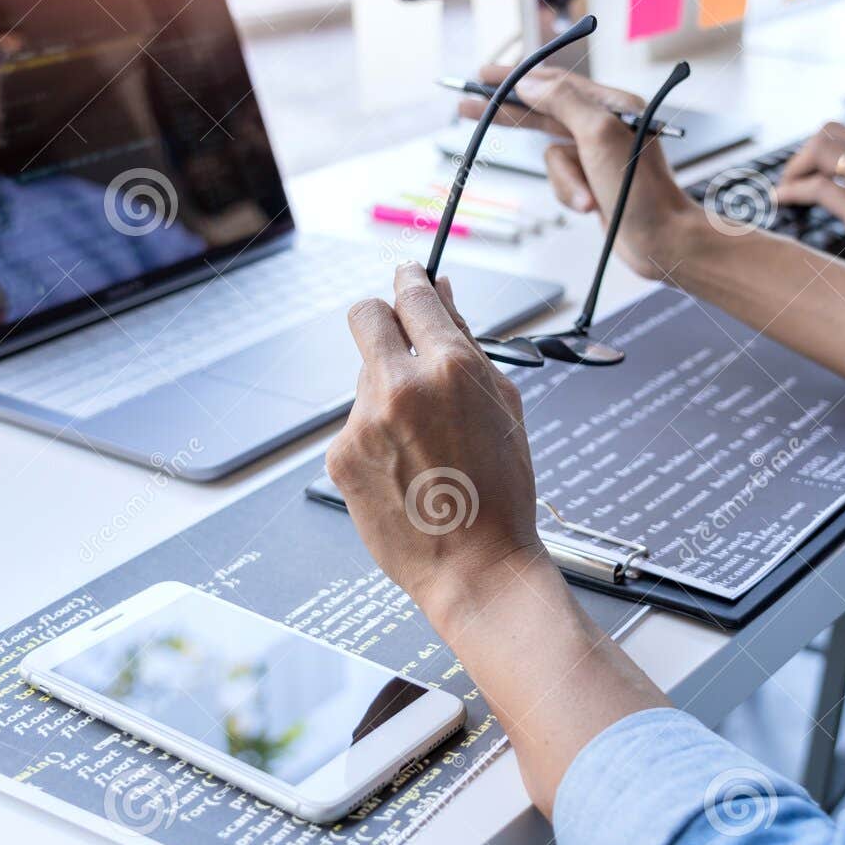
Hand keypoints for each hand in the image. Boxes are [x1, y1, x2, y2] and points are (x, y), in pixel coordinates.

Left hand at [326, 263, 556, 626]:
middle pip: (366, 315)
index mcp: (452, 367)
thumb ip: (468, 343)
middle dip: (381, 318)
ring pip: (365, 378)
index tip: (409, 278)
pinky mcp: (341, 455)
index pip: (414, 294)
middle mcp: (402, 386)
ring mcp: (364, 422)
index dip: (411, 280)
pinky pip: (356, 424)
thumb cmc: (501, 493)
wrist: (475, 567)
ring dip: (387, 392)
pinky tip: (405, 469)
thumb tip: (443, 295)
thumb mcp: (503, 406)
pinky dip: (376, 437)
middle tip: (400, 339)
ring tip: (424, 442)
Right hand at [458, 65, 699, 279]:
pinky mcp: (592, 182)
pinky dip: (570, 194)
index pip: (554, 82)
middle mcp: (605, 125)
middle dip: (510, 114)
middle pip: (544, 112)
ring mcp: (597, 155)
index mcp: (612, 104)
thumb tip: (531, 81)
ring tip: (587, 199)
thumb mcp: (599, 136)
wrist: (662, 241)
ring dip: (564, 181)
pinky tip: (590, 208)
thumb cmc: (639, 190)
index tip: (483, 76)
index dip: (517, 78)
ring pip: (552, 157)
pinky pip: (561, 181)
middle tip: (467, 107)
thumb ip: (563, 102)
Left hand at [779, 123, 844, 275]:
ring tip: (787, 186)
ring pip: (819, 149)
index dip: (842, 156)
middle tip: (801, 174)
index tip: (832, 174)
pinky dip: (792, 191)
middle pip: (835, 131)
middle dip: (810, 151)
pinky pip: (815, 188)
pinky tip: (782, 200)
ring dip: (796, 166)